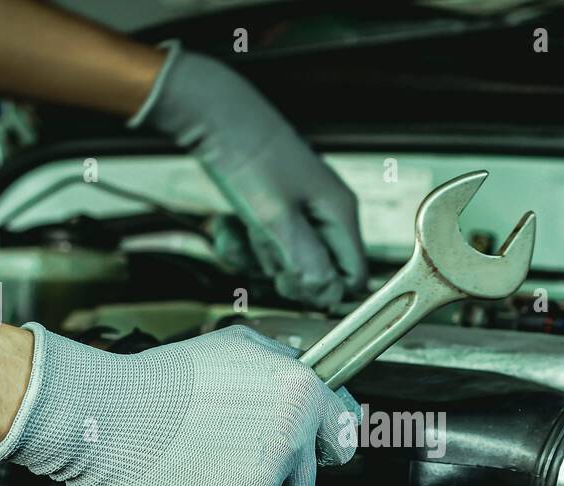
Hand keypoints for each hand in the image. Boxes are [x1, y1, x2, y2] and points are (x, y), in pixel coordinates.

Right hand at [0, 325, 358, 485]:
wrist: (101, 418)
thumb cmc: (159, 382)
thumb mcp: (235, 345)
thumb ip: (283, 363)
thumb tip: (307, 378)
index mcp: (298, 395)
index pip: (346, 435)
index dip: (326, 441)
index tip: (315, 447)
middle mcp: (287, 445)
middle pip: (305, 482)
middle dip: (276, 473)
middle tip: (231, 453)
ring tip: (200, 466)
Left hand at [132, 43, 366, 309]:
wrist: (211, 113)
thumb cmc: (247, 156)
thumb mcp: (274, 217)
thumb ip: (305, 260)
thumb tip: (328, 293)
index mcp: (339, 212)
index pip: (353, 276)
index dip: (323, 290)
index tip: (288, 281)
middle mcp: (327, 212)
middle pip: (318, 273)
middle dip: (283, 271)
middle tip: (261, 248)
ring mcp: (302, 209)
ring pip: (287, 261)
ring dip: (257, 256)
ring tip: (239, 228)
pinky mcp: (277, 208)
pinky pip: (267, 244)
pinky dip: (245, 243)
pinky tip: (229, 225)